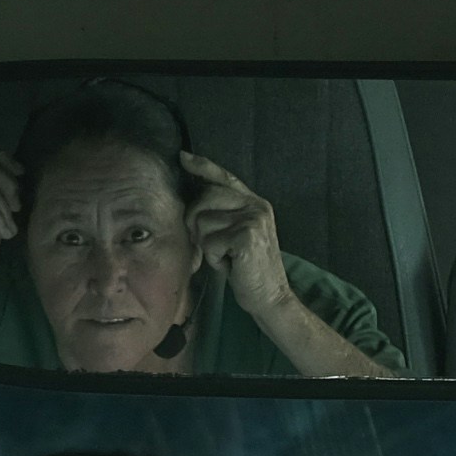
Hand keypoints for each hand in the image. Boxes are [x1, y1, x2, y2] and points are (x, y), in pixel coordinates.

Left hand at [177, 150, 284, 293]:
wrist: (271, 297)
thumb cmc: (247, 269)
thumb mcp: (237, 235)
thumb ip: (222, 215)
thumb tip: (192, 201)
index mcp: (255, 203)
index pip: (225, 177)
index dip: (203, 166)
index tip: (184, 157)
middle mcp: (256, 206)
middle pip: (205, 196)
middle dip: (196, 221)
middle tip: (212, 244)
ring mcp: (253, 220)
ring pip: (202, 221)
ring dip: (207, 244)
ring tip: (225, 256)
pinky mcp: (246, 237)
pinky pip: (209, 242)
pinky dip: (212, 258)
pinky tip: (228, 265)